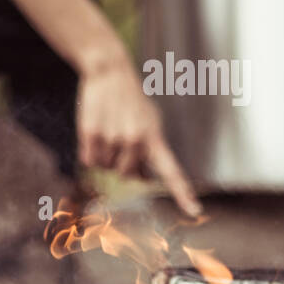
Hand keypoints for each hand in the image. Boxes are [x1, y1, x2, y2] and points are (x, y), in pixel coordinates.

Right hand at [77, 56, 201, 217]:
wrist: (110, 73)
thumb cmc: (131, 101)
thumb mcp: (149, 122)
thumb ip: (150, 152)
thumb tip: (145, 179)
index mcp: (154, 138)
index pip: (171, 171)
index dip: (183, 193)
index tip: (194, 211)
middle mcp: (135, 140)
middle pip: (126, 175)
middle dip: (122, 164)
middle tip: (120, 139)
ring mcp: (113, 138)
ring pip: (105, 168)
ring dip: (105, 155)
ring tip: (109, 130)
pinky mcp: (91, 134)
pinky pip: (89, 161)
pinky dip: (90, 153)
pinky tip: (95, 132)